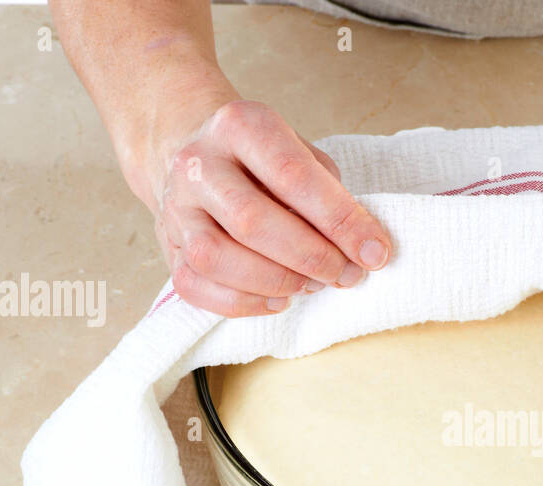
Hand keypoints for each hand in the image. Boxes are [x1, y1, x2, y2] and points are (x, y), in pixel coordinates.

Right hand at [145, 99, 391, 315]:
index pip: (293, 175)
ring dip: (274, 282)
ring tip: (310, 285)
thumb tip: (364, 249)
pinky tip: (276, 299)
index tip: (375, 253)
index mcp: (239, 125)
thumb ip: (331, 195)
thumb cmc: (263, 161)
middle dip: (309, 257)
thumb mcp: (302, 153)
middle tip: (345, 274)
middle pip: (251, 221)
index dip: (340, 221)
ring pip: (215, 257)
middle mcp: (198, 163)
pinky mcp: (167, 245)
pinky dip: (242, 303)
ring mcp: (176, 206)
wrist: (192, 152)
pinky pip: (195, 286)